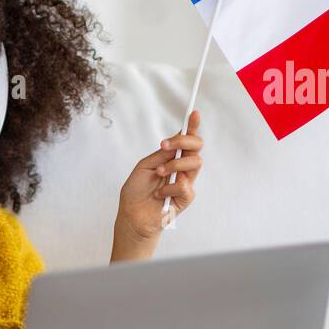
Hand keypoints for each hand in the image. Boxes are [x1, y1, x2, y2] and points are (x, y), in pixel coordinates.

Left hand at [115, 108, 203, 241]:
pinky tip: (160, 194)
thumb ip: (161, 154)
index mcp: (171, 158)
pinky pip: (185, 185)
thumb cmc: (136, 191)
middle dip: (184, 141)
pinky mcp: (186, 197)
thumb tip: (176, 140)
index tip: (194, 114)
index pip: (186, 140)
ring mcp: (186, 181)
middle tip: (166, 145)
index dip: (192, 127)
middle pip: (196, 147)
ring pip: (195, 163)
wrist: (132, 215)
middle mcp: (181, 168)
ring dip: (175, 165)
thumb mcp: (145, 166)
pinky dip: (170, 188)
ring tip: (159, 173)